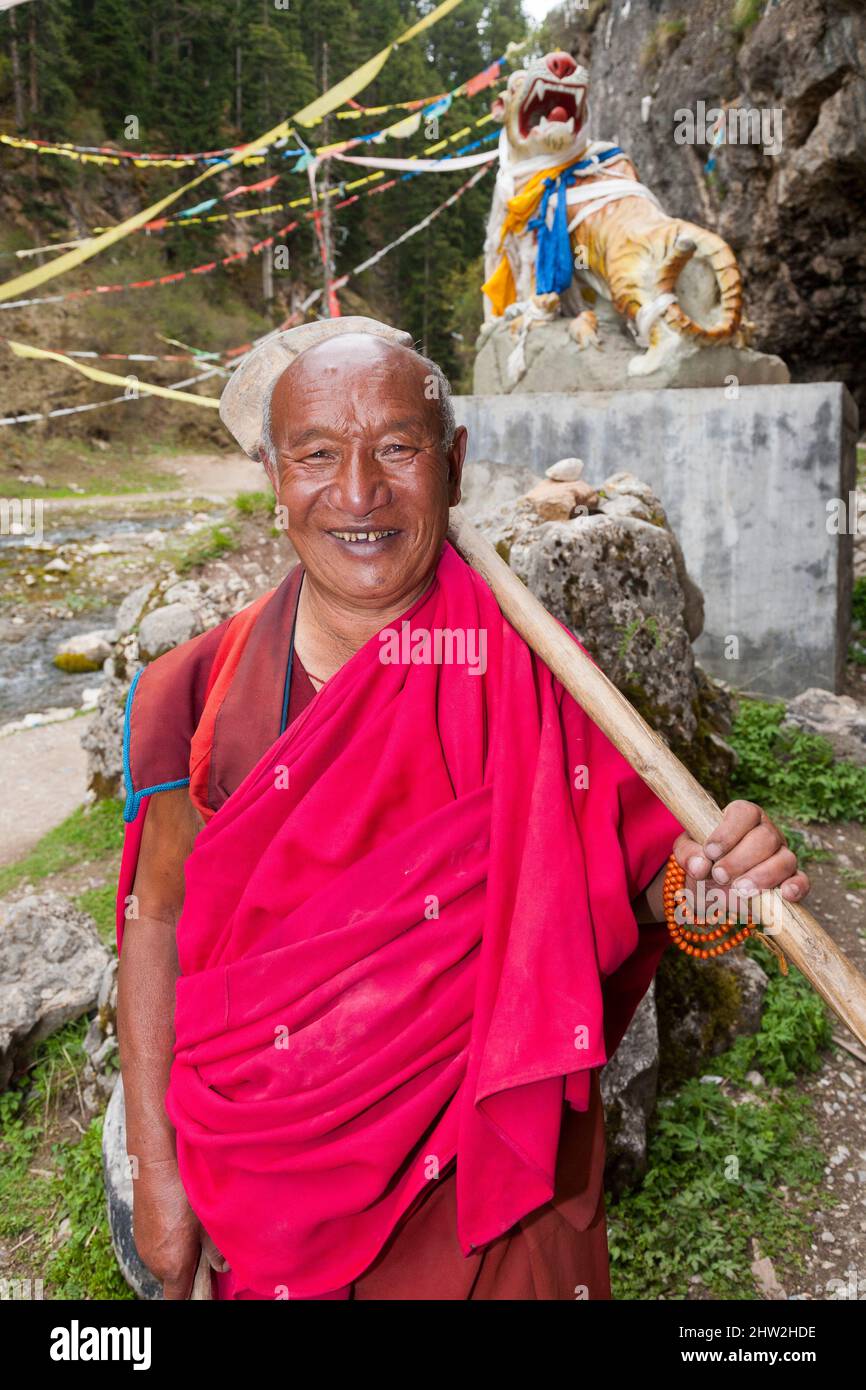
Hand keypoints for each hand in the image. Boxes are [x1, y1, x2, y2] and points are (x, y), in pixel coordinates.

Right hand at [132, 1158, 227, 1299]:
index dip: (195, 1295)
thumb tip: (223, 1267)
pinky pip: (155, 1249)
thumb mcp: (207, 1223)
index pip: (179, 1299)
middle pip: (173, 1280)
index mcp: (172, 1266)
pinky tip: (176, 1221)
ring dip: (176, 1256)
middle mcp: (153, 1263)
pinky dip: (166, 1243)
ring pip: (164, 1263)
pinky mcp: (138, 1233)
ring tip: (191, 1232)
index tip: (207, 1287)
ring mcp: (144, 1248)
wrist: (155, 1167)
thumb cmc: (183, 1195)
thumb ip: (216, 1251)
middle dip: (188, 1272)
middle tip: (204, 1251)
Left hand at [673, 799, 809, 915]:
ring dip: (763, 876)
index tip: (710, 852)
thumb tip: (700, 866)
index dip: (728, 831)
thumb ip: (689, 854)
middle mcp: (767, 832)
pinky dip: (796, 887)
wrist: (713, 887)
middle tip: (719, 875)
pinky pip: (801, 880)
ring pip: (785, 859)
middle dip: (741, 859)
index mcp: (742, 817)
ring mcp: (782, 855)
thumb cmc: (704, 860)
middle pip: (766, 837)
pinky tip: (785, 895)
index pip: (744, 812)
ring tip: (740, 890)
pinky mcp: (791, 878)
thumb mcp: (689, 853)